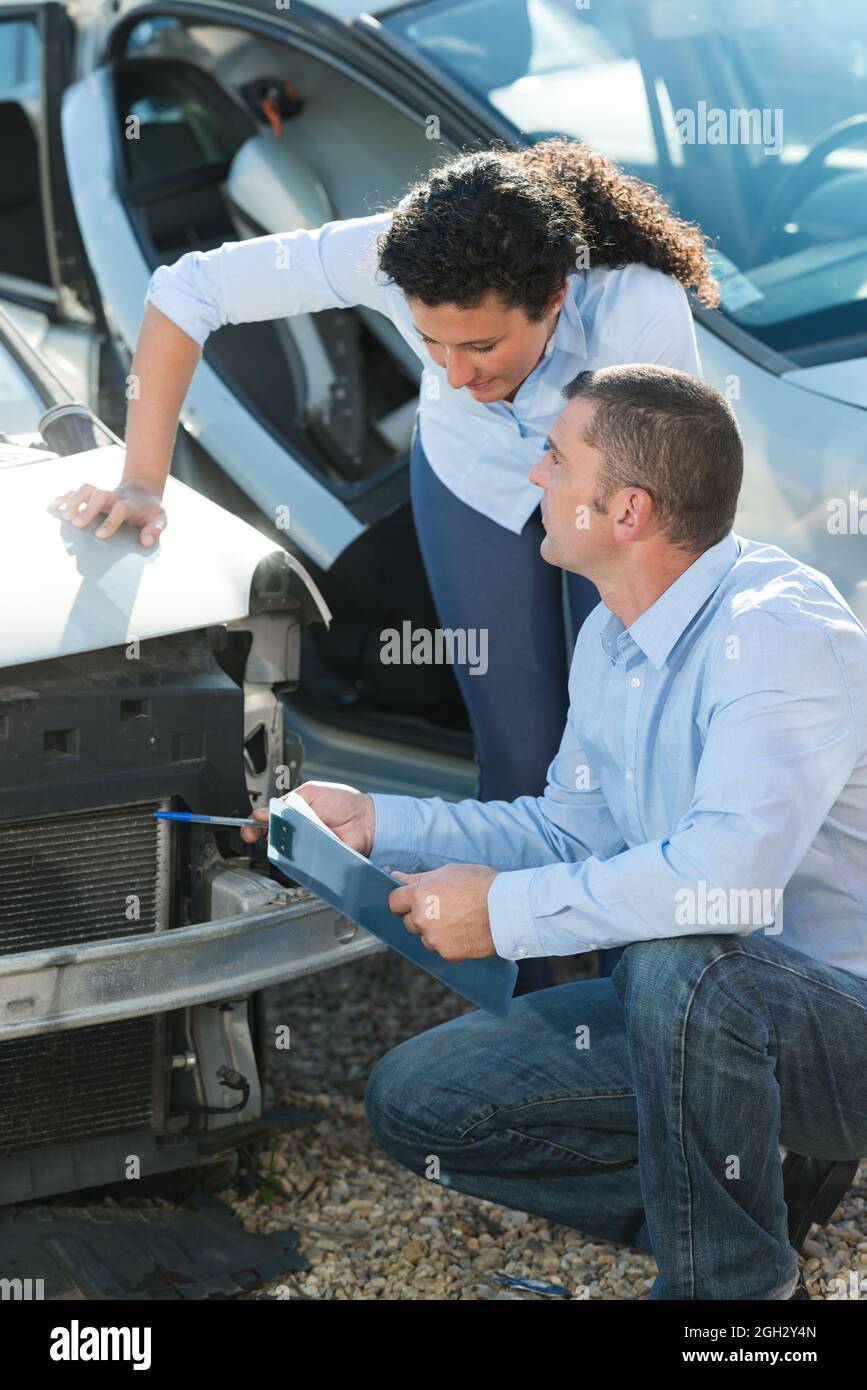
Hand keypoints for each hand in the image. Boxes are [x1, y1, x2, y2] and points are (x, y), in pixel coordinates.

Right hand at [48, 477, 166, 546]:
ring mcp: (102, 494)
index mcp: (131, 505)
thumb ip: (155, 530)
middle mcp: (114, 497)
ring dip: (74, 500)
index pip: (120, 509)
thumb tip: (145, 541)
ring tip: (64, 517)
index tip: (100, 536)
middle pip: (99, 495)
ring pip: (86, 489)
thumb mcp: (160, 519)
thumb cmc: (151, 511)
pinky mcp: (93, 495)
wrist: (142, 491)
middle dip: (87, 508)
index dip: (110, 521)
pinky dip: (64, 498)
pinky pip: (76, 492)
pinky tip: (53, 506)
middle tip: (77, 525)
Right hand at [240, 780, 375, 854]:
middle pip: (273, 838)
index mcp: (294, 812)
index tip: (248, 830)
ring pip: (286, 851)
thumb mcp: (310, 793)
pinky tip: (301, 850)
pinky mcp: (317, 859)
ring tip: (289, 837)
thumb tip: (262, 811)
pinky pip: (303, 863)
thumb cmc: (343, 802)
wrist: (367, 819)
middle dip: (265, 837)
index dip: (254, 826)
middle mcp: (298, 830)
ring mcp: (307, 846)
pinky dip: (300, 859)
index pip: (267, 820)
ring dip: (284, 846)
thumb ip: (286, 803)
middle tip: (262, 835)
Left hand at [387, 864, 499, 961]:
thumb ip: (419, 878)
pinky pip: (441, 949)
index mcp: (419, 895)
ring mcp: (434, 939)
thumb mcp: (448, 872)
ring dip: (435, 931)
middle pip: (408, 921)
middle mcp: (422, 919)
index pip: (394, 902)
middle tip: (444, 907)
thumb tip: (395, 877)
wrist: (508, 909)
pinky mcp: (447, 954)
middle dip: (420, 916)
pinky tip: (465, 931)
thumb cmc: (481, 884)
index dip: (403, 900)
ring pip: (425, 937)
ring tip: (459, 920)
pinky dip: (450, 942)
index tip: (412, 900)